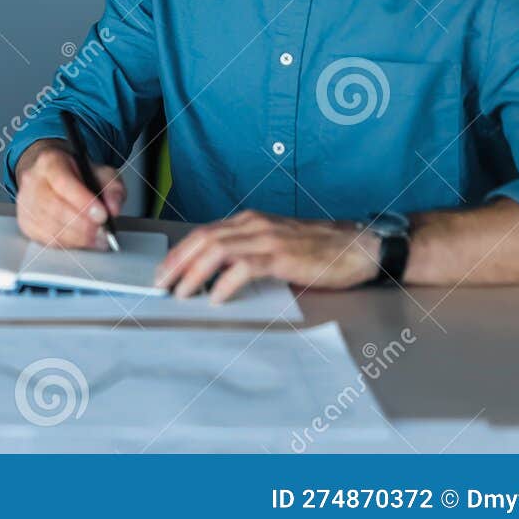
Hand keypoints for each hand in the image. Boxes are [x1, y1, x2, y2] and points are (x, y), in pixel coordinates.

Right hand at [13, 141, 126, 249]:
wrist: (52, 178)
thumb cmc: (76, 176)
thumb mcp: (101, 173)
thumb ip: (112, 188)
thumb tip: (113, 208)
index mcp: (50, 162)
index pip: (63, 182)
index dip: (83, 202)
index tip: (102, 216)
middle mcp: (33, 181)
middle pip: (56, 208)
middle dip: (84, 225)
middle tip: (103, 232)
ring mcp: (26, 203)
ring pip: (51, 227)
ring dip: (78, 238)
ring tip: (97, 239)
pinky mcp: (26, 223)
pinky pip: (46, 239)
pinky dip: (68, 244)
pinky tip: (82, 242)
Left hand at [153, 209, 380, 301]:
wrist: (358, 247)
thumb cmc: (320, 250)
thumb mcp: (277, 245)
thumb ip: (250, 253)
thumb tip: (217, 275)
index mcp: (250, 221)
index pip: (204, 232)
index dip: (180, 252)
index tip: (163, 271)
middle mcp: (254, 224)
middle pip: (203, 238)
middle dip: (176, 261)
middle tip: (160, 283)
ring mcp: (268, 238)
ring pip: (218, 249)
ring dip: (194, 272)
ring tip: (180, 292)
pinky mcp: (283, 256)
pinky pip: (245, 266)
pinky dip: (226, 282)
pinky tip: (215, 297)